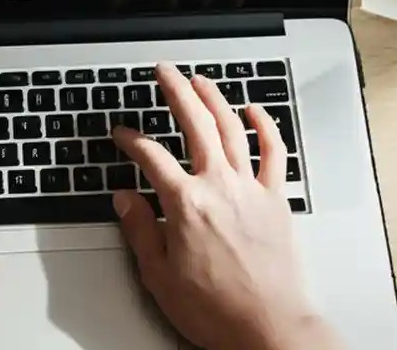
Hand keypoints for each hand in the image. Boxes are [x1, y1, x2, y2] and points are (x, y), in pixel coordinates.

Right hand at [111, 64, 339, 349]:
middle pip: (195, 123)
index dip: (130, 139)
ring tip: (200, 80)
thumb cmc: (216, 309)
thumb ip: (140, 230)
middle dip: (175, 91)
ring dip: (214, 98)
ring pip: (232, 128)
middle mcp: (219, 187)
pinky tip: (254, 110)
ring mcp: (250, 189)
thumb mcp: (158, 276)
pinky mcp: (275, 199)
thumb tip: (124, 199)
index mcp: (185, 204)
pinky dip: (264, 126)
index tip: (120, 133)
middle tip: (163, 72)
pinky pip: (273, 152)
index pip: (150, 156)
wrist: (267, 328)